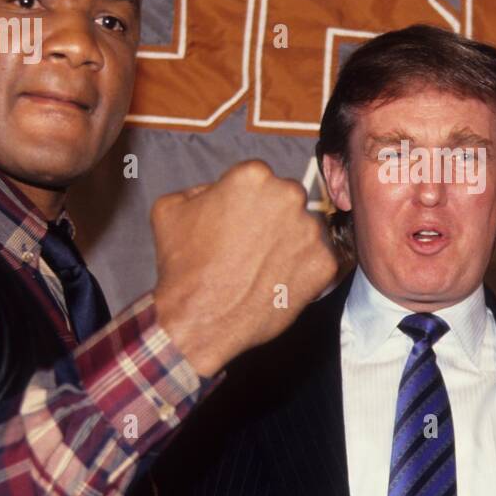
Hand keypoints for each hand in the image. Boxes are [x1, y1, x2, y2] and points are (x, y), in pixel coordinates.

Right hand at [151, 160, 337, 375]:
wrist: (200, 319)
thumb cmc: (183, 265)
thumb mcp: (170, 209)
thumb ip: (198, 188)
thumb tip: (215, 190)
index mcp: (254, 176)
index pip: (259, 179)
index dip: (246, 201)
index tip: (237, 220)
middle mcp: (289, 196)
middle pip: (286, 199)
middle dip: (272, 217)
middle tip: (251, 245)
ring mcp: (311, 230)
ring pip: (305, 228)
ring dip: (289, 241)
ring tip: (262, 266)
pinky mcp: (325, 262)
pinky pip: (317, 258)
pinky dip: (302, 269)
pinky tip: (276, 280)